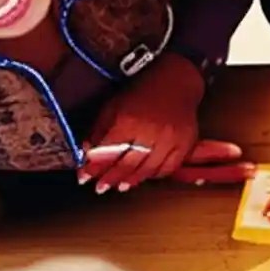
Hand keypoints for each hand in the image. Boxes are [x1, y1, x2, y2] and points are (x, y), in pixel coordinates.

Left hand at [80, 54, 215, 192]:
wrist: (176, 82)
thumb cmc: (141, 92)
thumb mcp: (113, 106)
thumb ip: (99, 130)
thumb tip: (86, 153)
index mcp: (128, 121)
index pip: (108, 152)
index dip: (94, 167)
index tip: (84, 178)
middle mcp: (150, 134)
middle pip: (127, 164)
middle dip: (110, 178)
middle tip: (99, 188)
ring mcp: (170, 141)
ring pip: (148, 169)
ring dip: (132, 180)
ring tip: (120, 187)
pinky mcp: (185, 144)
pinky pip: (169, 167)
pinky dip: (155, 175)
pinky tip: (144, 176)